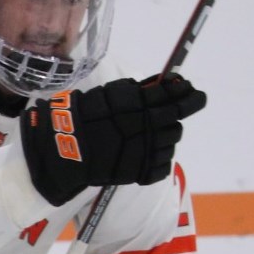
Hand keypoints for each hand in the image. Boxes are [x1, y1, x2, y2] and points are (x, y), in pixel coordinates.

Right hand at [20, 74, 206, 205]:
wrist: (63, 151)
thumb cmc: (83, 117)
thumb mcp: (110, 95)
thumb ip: (140, 90)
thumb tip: (166, 81)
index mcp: (141, 105)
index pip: (176, 95)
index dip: (188, 92)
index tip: (191, 91)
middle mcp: (149, 127)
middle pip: (177, 121)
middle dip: (175, 116)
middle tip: (166, 114)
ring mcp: (147, 152)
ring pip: (172, 142)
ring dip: (165, 137)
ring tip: (147, 136)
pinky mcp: (142, 172)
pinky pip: (163, 165)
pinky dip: (157, 159)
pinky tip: (144, 154)